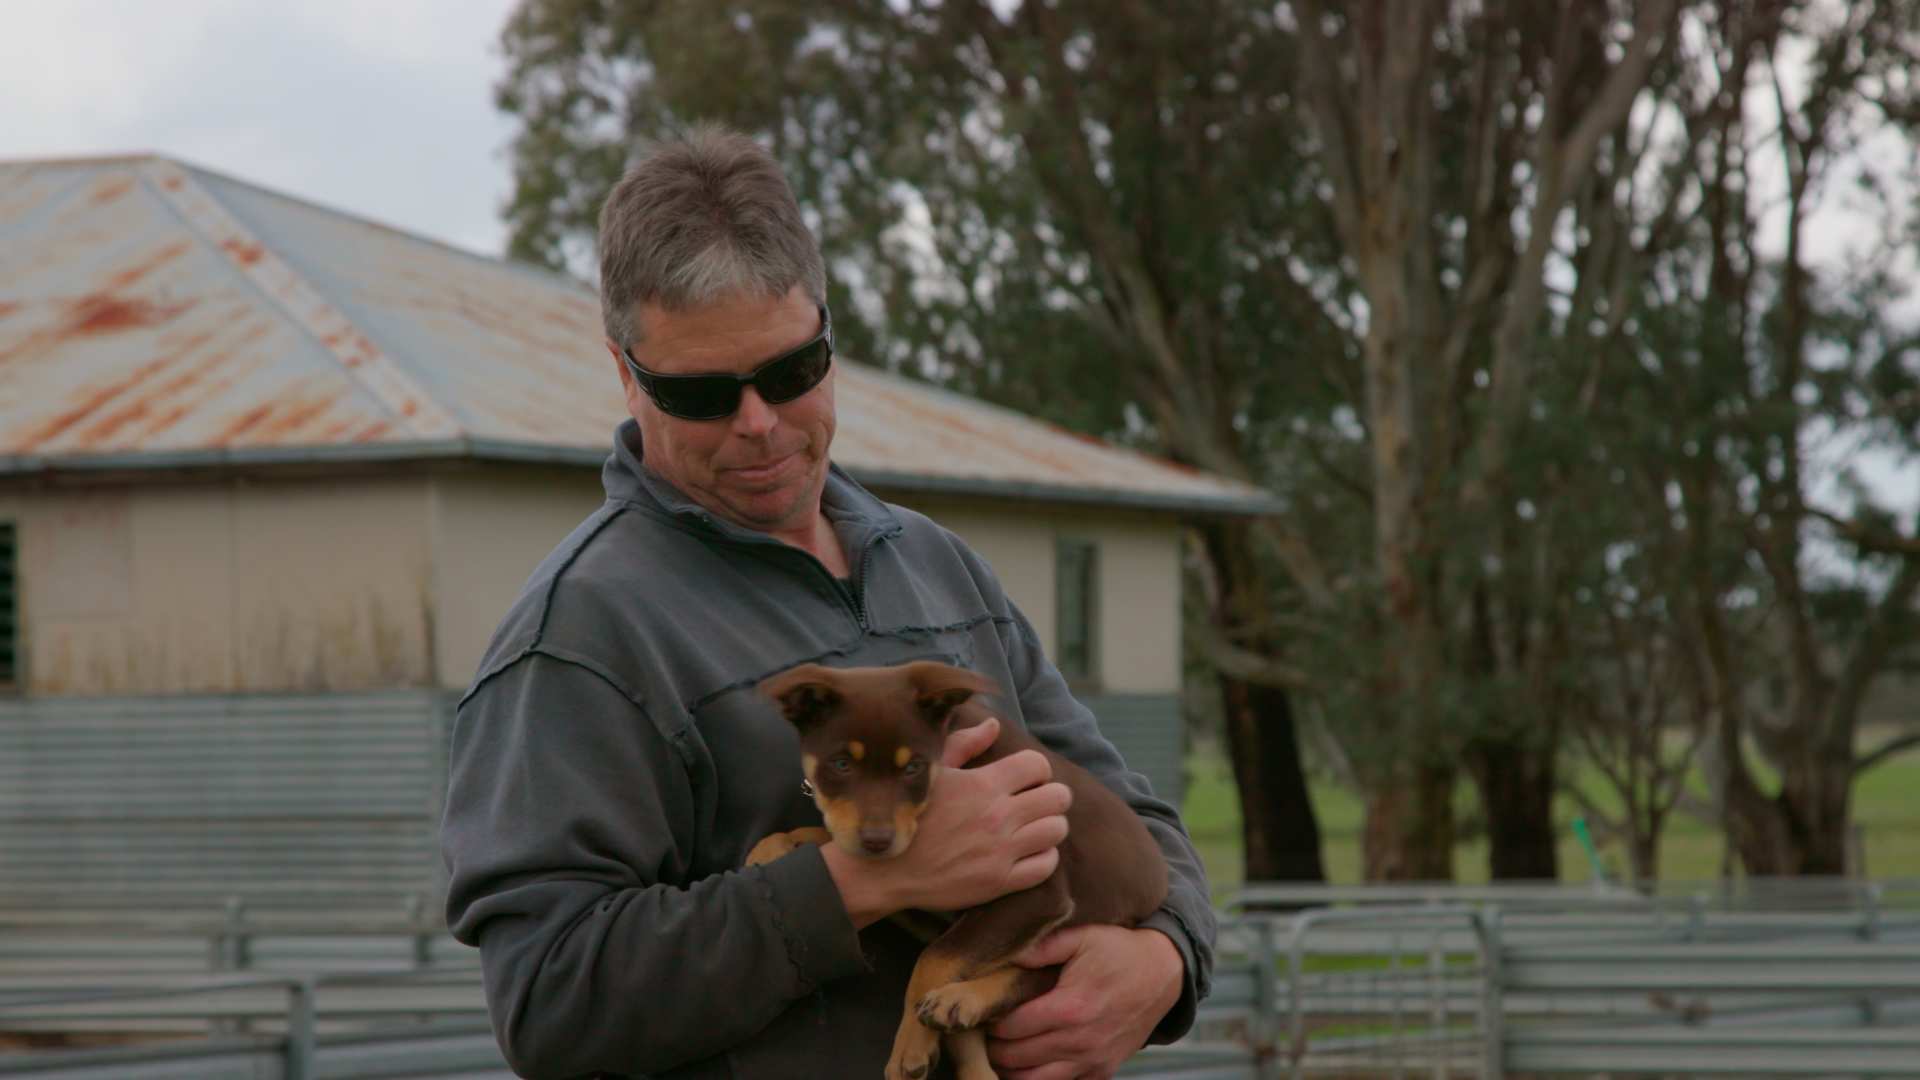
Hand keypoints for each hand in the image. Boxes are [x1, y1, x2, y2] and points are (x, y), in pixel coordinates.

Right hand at [822, 717, 1070, 923]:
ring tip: (1032, 827)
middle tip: (1034, 802)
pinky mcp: (999, 882)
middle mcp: (997, 816)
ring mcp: (1000, 851)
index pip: (1038, 764)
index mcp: (982, 784)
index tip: (1025, 779)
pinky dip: (1043, 857)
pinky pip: (1045, 866)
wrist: (883, 868)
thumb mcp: (930, 772)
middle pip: (1058, 797)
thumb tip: (993, 725)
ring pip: (1056, 830)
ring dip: (1048, 826)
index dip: (1036, 769)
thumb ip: (965, 744)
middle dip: (1050, 795)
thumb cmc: (908, 815)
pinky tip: (1027, 852)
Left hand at [986, 925, 1184, 1079]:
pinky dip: (1039, 1078)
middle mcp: (1081, 1041)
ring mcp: (1093, 1060)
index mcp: (1070, 1008)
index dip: (991, 1022)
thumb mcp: (1082, 936)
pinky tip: (1027, 1062)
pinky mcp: (1103, 1070)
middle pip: (1017, 1058)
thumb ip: (1043, 945)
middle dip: (994, 1047)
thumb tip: (1010, 954)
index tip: (982, 1012)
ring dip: (1011, 1069)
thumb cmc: (1119, 951)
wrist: (1163, 974)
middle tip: (983, 1033)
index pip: (1013, 1027)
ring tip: (999, 1051)